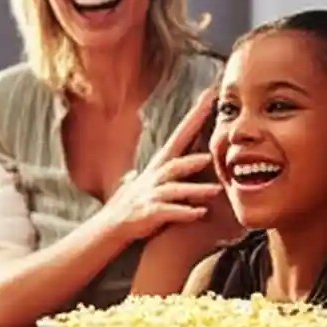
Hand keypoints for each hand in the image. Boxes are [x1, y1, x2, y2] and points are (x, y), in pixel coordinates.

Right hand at [105, 89, 222, 241]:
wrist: (106, 230)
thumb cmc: (127, 206)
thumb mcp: (141, 183)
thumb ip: (153, 172)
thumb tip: (152, 163)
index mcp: (157, 167)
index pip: (179, 137)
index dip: (195, 117)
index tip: (211, 96)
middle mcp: (153, 177)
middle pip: (176, 156)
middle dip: (194, 142)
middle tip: (220, 129)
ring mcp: (149, 195)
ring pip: (175, 187)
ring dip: (195, 187)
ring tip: (217, 189)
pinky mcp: (147, 214)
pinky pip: (167, 212)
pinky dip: (183, 212)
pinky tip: (200, 213)